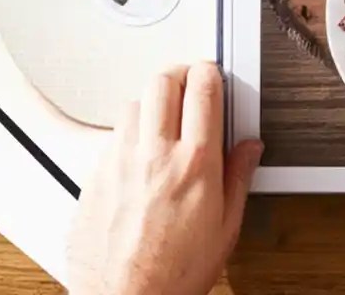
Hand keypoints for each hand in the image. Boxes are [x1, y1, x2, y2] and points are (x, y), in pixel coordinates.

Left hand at [67, 63, 262, 294]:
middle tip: (189, 83)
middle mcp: (155, 156)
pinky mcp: (95, 177)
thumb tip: (249, 148)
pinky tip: (140, 151)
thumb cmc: (176, 272)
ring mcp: (119, 163)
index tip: (214, 75)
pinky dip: (129, 133)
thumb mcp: (226, 227)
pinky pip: (111, 136)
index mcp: (196, 164)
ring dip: (152, 103)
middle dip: (179, 74)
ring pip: (132, 104)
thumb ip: (239, 177)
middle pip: (162, 83)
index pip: (203, 90)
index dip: (211, 72)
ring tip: (164, 118)